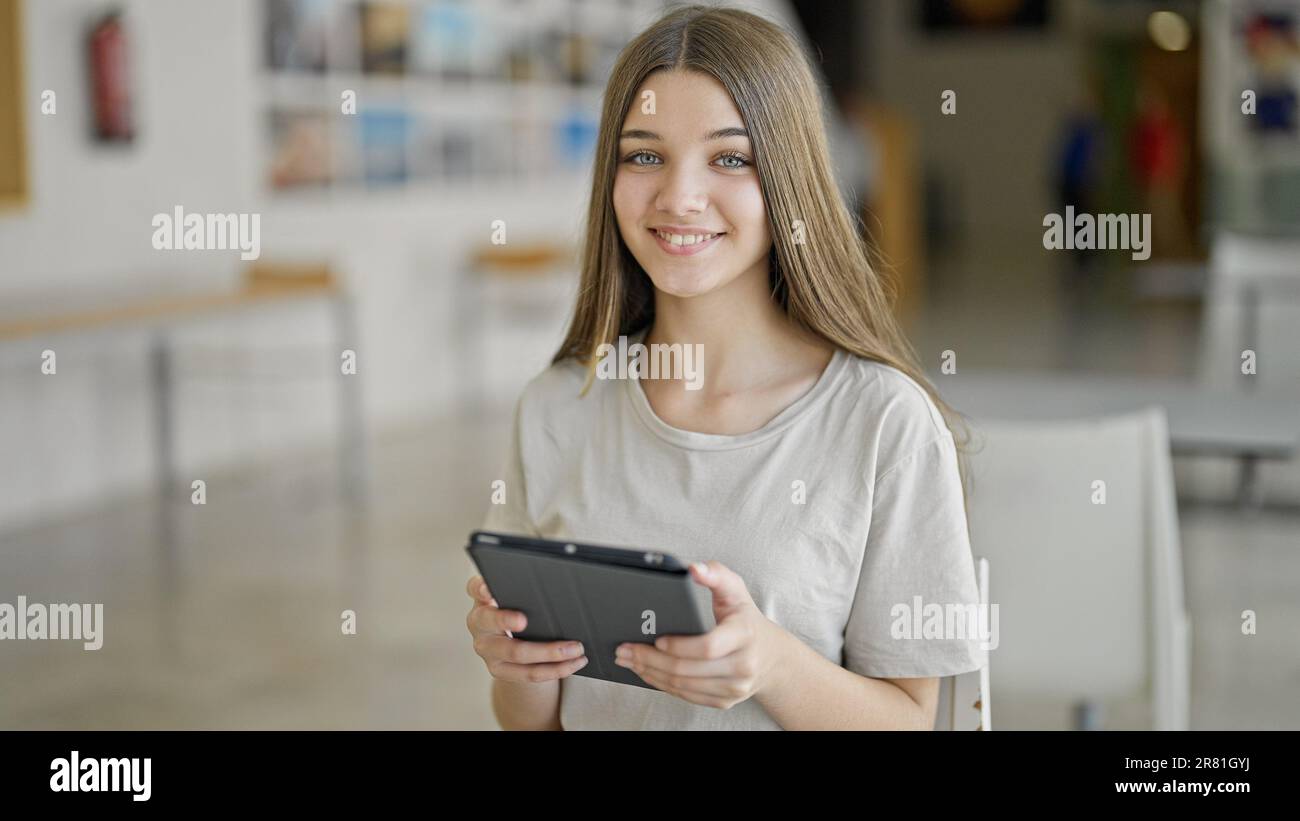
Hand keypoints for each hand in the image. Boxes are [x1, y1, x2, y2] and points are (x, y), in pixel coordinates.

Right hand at [465, 575, 588, 682]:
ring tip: (576, 649)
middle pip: (493, 624)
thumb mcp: (513, 595)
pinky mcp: (500, 670)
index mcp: (482, 599)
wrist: (505, 640)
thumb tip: (555, 584)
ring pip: (517, 654)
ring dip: (551, 653)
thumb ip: (522, 588)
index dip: (481, 588)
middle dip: (507, 620)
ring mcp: (488, 650)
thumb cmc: (514, 608)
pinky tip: (574, 663)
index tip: (488, 589)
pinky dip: (555, 669)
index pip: (475, 589)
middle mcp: (479, 625)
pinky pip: (529, 674)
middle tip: (526, 621)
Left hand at [613, 561, 784, 708]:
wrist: (771, 657)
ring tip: (630, 660)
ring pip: (683, 686)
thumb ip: (715, 574)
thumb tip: (693, 569)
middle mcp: (743, 666)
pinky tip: (647, 672)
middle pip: (688, 670)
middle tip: (625, 650)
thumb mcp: (736, 590)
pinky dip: (662, 685)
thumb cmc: (745, 619)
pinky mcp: (724, 701)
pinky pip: (687, 696)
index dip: (679, 646)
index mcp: (745, 635)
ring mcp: (735, 688)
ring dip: (650, 674)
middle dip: (650, 660)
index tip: (657, 639)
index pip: (707, 647)